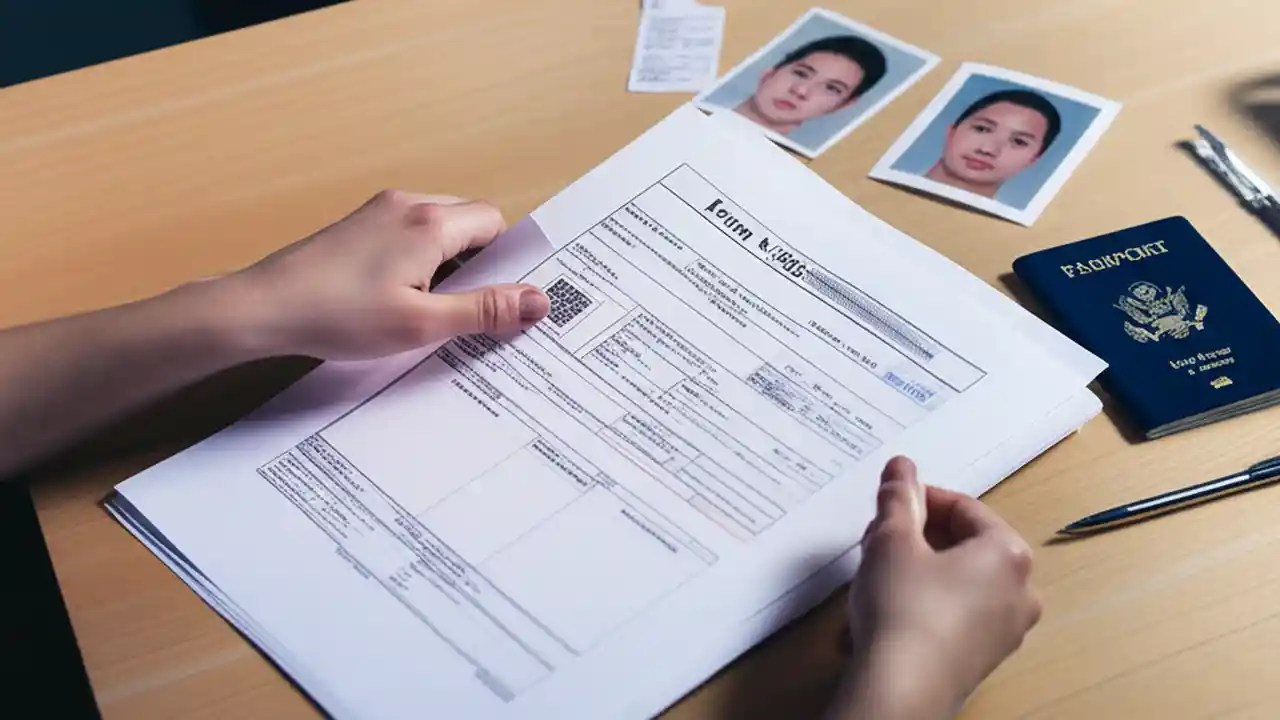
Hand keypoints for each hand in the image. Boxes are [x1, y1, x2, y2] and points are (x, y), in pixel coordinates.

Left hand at [220, 190, 549, 360]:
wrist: (263, 308)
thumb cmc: (338, 316)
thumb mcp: (421, 324)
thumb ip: (483, 310)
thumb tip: (539, 301)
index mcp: (431, 223)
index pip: (495, 224)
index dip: (505, 261)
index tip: (503, 296)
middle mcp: (408, 204)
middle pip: (469, 221)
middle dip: (479, 263)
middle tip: (471, 309)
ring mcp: (379, 211)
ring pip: (439, 228)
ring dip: (448, 264)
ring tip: (433, 309)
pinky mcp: (358, 226)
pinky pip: (409, 234)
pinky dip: (419, 261)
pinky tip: (402, 298)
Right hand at [829, 457, 1040, 719]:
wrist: (902, 688)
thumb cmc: (903, 604)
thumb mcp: (891, 541)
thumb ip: (898, 499)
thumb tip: (901, 466)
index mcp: (1008, 552)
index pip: (964, 508)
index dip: (920, 499)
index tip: (887, 503)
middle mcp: (1022, 590)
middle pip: (966, 545)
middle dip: (918, 536)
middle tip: (877, 538)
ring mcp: (1008, 629)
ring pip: (961, 581)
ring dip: (920, 569)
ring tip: (878, 573)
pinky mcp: (986, 658)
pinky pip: (958, 614)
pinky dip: (928, 602)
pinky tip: (890, 611)